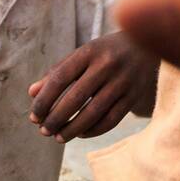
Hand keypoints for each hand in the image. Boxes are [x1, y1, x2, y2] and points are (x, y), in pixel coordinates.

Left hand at [27, 34, 160, 140]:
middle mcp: (107, 65)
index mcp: (89, 52)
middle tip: (44, 131)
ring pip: (93, 112)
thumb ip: (57, 71)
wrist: (148, 42)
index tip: (34, 116)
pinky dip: (94, 130)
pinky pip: (111, 119)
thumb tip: (32, 93)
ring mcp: (122, 81)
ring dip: (72, 129)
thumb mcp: (82, 54)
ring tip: (59, 138)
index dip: (43, 100)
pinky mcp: (134, 95)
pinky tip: (81, 134)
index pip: (59, 78)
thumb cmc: (105, 51)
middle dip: (55, 119)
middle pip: (75, 98)